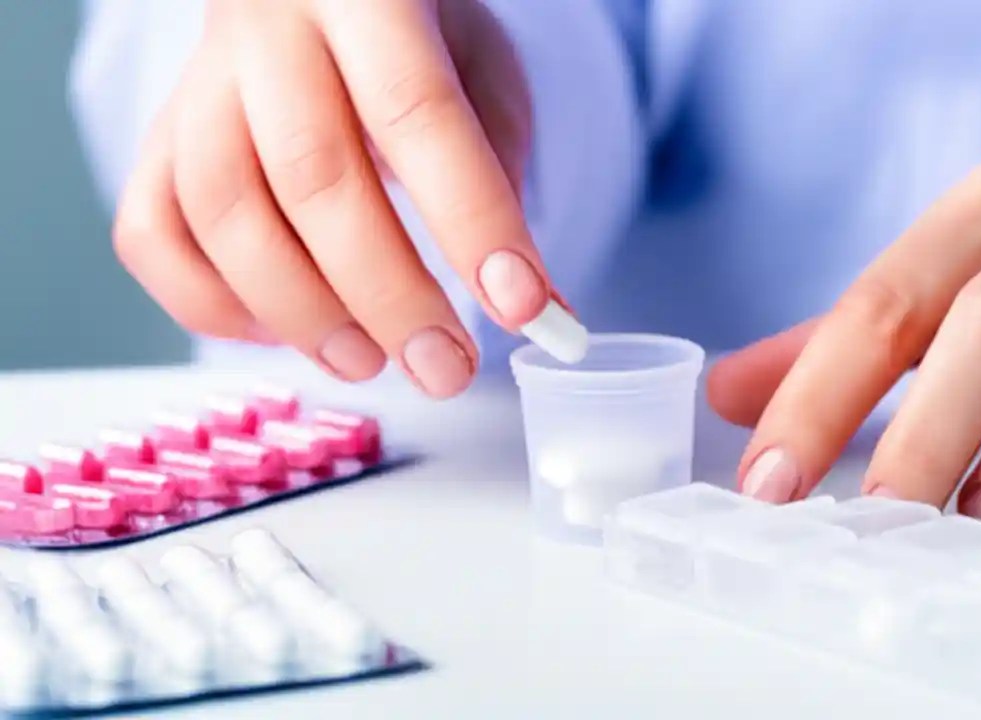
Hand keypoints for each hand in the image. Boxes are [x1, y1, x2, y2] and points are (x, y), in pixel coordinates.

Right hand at [113, 0, 545, 396]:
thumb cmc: (416, 36)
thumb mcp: (482, 69)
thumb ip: (498, 168)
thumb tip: (526, 299)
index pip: (418, 112)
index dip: (471, 221)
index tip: (523, 309)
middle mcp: (269, 29)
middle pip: (313, 175)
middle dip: (388, 295)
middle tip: (446, 368)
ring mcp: (199, 84)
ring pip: (222, 211)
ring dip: (300, 312)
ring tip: (369, 361)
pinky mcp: (158, 136)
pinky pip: (152, 234)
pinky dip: (211, 304)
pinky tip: (282, 331)